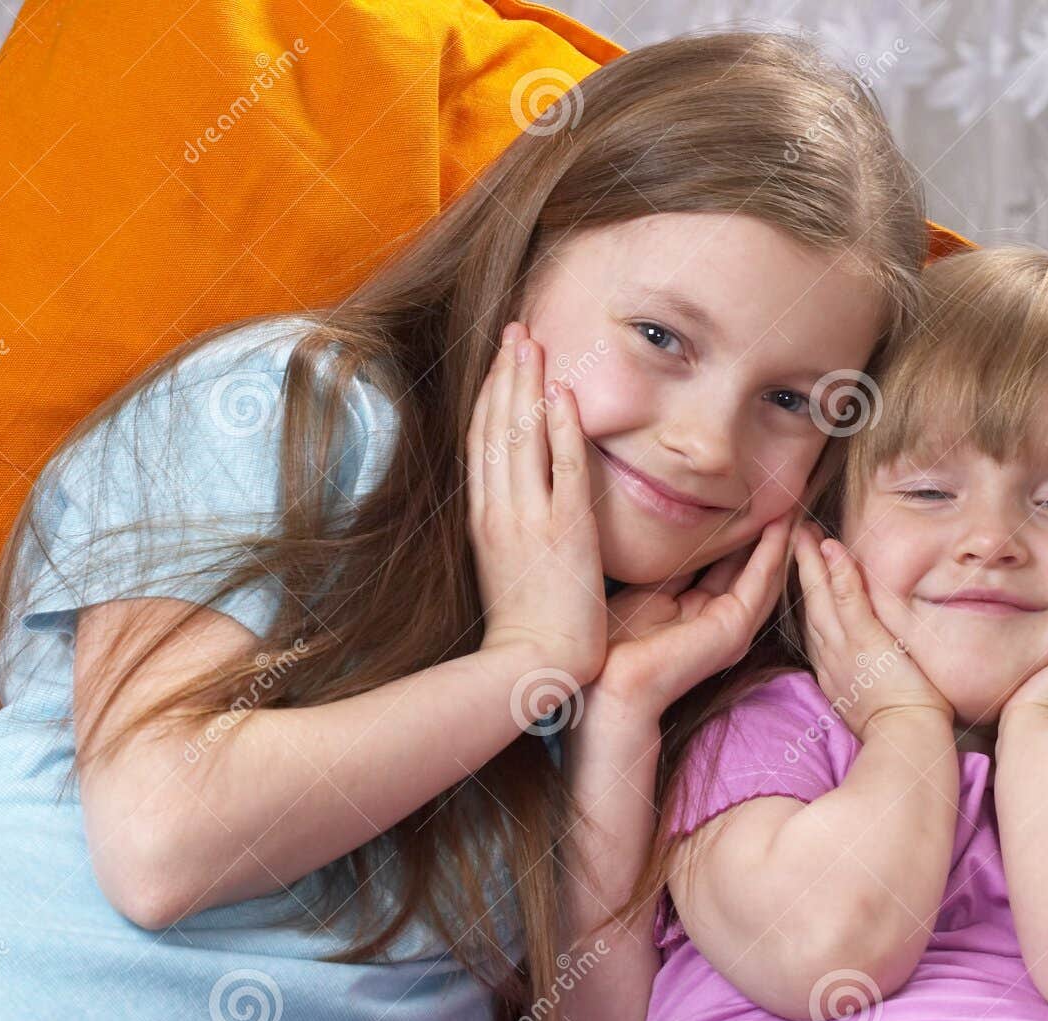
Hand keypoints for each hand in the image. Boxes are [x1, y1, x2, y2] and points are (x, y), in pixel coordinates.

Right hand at [468, 322, 605, 696]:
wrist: (534, 665)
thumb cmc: (526, 623)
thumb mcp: (503, 563)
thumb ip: (508, 524)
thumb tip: (514, 495)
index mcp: (483, 517)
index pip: (482, 441)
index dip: (490, 394)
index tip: (500, 357)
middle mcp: (499, 510)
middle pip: (495, 426)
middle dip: (505, 373)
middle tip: (516, 328)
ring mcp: (530, 518)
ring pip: (522, 436)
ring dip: (526, 384)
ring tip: (532, 341)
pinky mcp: (565, 531)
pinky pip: (563, 468)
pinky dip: (562, 428)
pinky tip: (565, 393)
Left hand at [587, 515, 794, 720]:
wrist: (608, 681)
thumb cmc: (614, 641)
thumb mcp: (647, 587)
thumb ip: (674, 566)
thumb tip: (686, 530)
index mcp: (698, 613)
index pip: (727, 566)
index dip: (738, 534)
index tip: (748, 498)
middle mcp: (720, 621)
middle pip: (751, 568)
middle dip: (767, 532)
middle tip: (784, 492)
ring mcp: (732, 628)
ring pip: (764, 574)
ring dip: (778, 537)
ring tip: (791, 501)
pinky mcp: (736, 628)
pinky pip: (761, 581)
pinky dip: (772, 551)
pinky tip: (780, 523)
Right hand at [794, 522, 950, 740]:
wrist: (907, 741)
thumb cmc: (900, 730)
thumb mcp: (873, 705)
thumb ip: (868, 681)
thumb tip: (876, 672)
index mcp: (833, 673)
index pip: (815, 628)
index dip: (807, 599)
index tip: (803, 576)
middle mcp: (831, 657)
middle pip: (810, 606)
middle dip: (799, 572)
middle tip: (792, 541)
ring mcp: (844, 647)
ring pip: (820, 596)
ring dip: (809, 561)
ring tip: (801, 531)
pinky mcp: (865, 640)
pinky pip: (847, 598)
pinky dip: (837, 571)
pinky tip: (830, 545)